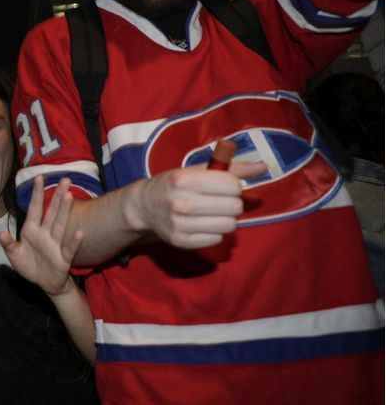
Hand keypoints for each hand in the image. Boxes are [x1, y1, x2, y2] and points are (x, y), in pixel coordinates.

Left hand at [0, 177, 82, 297]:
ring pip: (60, 225)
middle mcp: (45, 233)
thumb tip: (1, 234)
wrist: (44, 284)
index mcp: (32, 230)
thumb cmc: (29, 266)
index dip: (37, 193)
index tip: (40, 177)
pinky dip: (74, 242)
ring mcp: (55, 245)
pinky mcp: (63, 259)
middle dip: (57, 196)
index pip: (35, 208)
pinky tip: (80, 233)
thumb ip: (9, 245)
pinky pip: (69, 249)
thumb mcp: (14, 255)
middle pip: (52, 212)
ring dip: (65, 211)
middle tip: (65, 179)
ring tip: (69, 196)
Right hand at [127, 150, 267, 248]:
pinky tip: (202, 223)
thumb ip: (231, 168)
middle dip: (232, 202)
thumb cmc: (175, 184)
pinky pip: (218, 239)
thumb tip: (263, 167)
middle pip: (234, 207)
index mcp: (183, 180)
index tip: (223, 185)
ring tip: (211, 212)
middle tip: (219, 200)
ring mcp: (180, 224)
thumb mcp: (197, 170)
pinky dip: (215, 231)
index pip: (232, 186)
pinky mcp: (182, 242)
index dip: (233, 185)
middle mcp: (180, 203)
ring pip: (229, 225)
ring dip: (225, 218)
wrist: (144, 206)